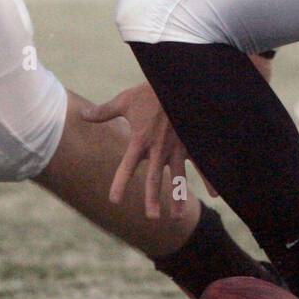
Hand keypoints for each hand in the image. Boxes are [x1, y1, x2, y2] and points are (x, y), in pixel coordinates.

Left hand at [82, 83, 215, 217]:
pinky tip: (216, 194)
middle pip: (154, 179)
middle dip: (152, 199)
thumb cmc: (149, 91)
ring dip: (179, 197)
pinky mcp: (192, 142)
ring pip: (179, 177)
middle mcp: (159, 148)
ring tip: (179, 216)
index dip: (120, 183)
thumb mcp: (125, 100)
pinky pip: (202, 164)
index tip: (114, 200)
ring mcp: (178, 147)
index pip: (127, 167)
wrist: (178, 81)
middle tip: (152, 217)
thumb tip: (82, 114)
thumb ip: (104, 111)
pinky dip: (209, 179)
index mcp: (140, 140)